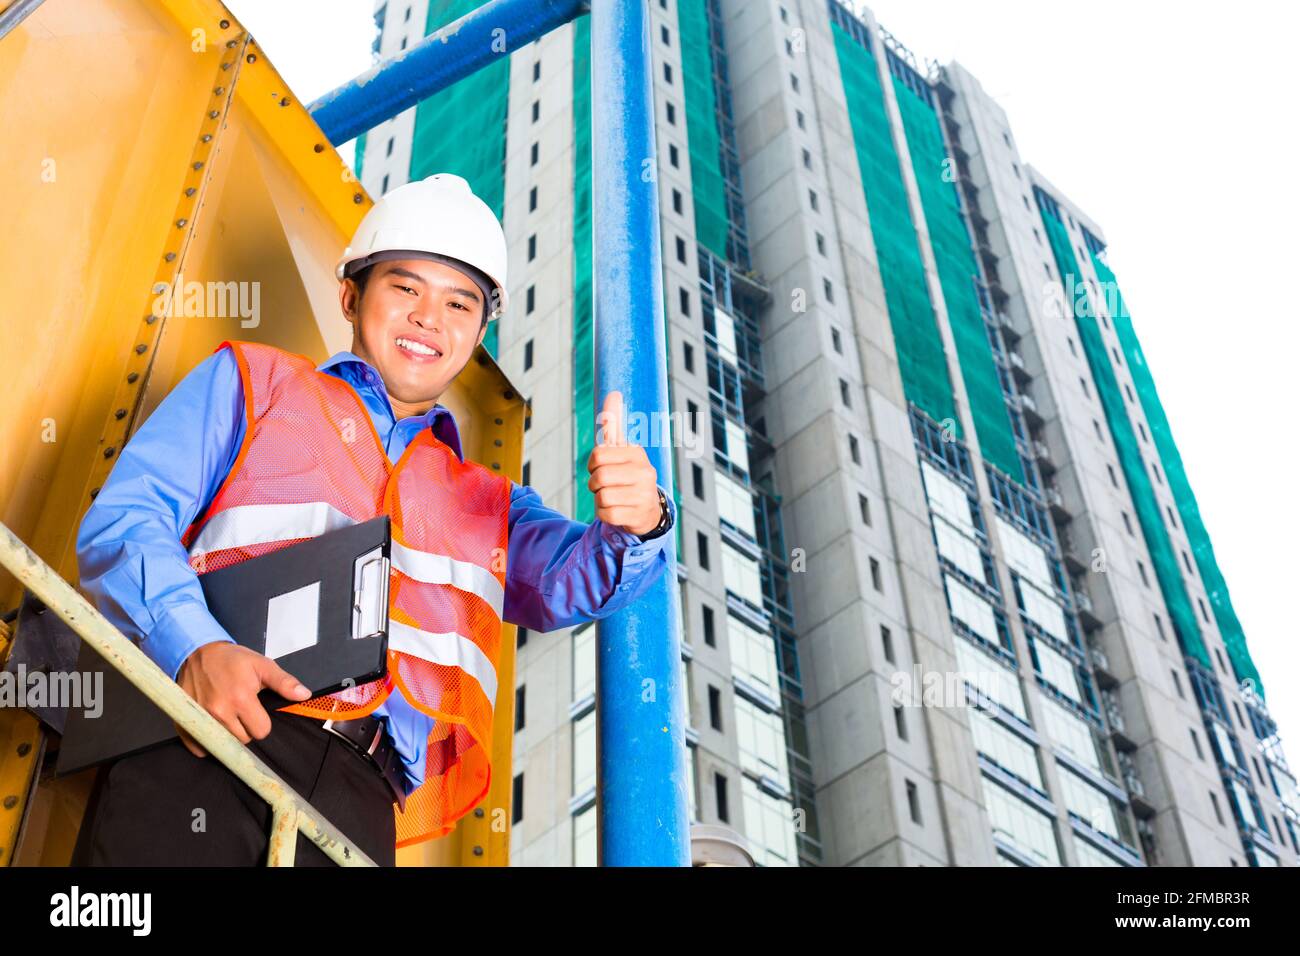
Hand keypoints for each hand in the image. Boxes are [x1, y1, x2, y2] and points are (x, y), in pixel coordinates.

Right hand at [173, 642, 311, 757]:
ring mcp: (201, 720)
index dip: (263, 722)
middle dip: (246, 728)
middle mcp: (219, 712)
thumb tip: (304, 695)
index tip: (257, 711)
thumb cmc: (231, 660)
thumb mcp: (262, 665)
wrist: (197, 653)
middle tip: (241, 710)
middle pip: (244, 740)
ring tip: (228, 715)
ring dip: (229, 734)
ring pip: (224, 744)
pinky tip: (213, 727)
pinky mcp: (185, 724)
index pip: (261, 730)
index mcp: (241, 698)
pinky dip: (208, 743)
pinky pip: (200, 749)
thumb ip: (284, 682)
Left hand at [587, 390, 662, 536]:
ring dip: (600, 499)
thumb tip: (614, 393)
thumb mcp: (621, 449)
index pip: (598, 455)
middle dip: (595, 484)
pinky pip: (606, 514)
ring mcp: (643, 494)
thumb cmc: (627, 474)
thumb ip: (613, 424)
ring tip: (613, 497)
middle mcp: (644, 471)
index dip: (593, 464)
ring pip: (602, 497)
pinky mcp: (638, 515)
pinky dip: (604, 514)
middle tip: (606, 485)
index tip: (603, 467)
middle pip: (599, 477)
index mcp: (636, 452)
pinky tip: (617, 509)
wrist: (647, 508)